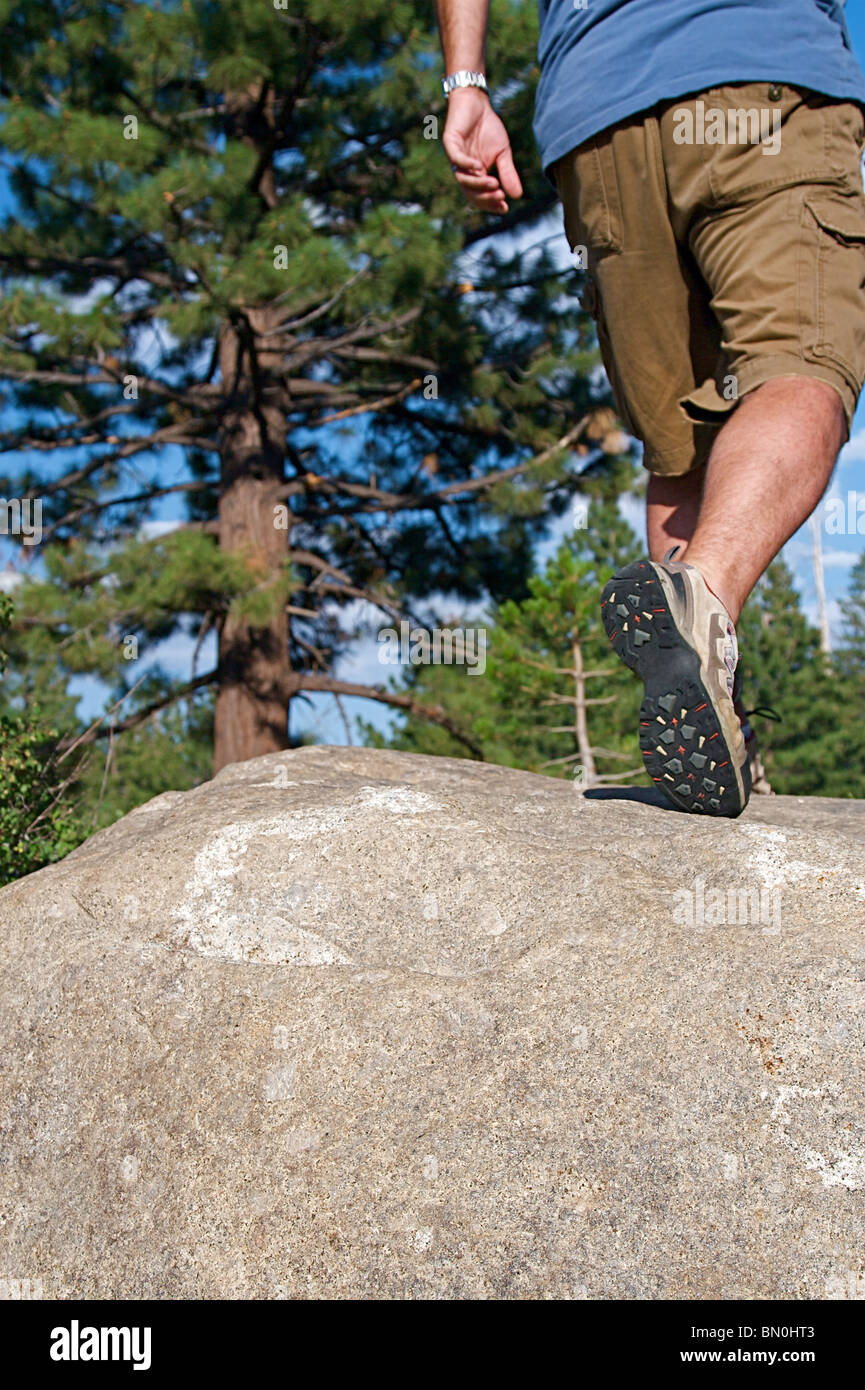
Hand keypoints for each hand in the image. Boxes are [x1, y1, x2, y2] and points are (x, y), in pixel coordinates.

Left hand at [443, 88, 523, 213]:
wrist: (477, 103)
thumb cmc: (488, 128)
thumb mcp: (503, 153)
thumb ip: (508, 173)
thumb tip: (517, 196)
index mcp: (475, 175)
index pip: (481, 196)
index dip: (491, 204)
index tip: (505, 208)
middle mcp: (463, 171)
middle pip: (470, 192)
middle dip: (485, 197)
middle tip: (500, 197)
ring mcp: (455, 158)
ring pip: (463, 180)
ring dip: (478, 184)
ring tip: (494, 183)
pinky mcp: (450, 143)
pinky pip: (456, 159)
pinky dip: (467, 165)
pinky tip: (480, 166)